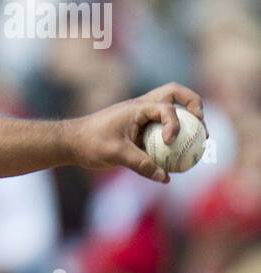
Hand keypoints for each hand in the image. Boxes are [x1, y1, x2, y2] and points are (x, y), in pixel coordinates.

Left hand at [63, 82, 206, 182]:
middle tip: (200, 125)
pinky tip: (180, 157)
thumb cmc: (89, 143)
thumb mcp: (115, 154)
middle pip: (175, 94)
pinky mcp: (140, 128)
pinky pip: (162, 129)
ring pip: (171, 109)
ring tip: (200, 138)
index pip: (166, 107)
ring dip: (187, 119)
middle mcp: (142, 107)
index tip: (168, 142)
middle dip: (194, 105)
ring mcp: (142, 116)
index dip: (174, 124)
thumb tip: (165, 178)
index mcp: (137, 107)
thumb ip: (141, 165)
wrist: (71, 142)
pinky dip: (174, 137)